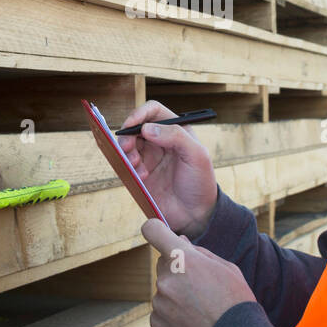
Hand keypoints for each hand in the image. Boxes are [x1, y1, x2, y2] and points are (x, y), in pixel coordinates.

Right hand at [118, 99, 217, 237]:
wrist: (195, 215)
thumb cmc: (201, 183)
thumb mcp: (197, 156)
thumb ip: (176, 137)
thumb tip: (147, 128)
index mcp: (175, 130)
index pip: (153, 111)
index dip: (140, 113)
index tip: (131, 124)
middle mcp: (160, 141)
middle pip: (135, 127)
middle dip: (128, 135)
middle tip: (128, 148)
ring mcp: (149, 157)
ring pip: (127, 145)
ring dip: (126, 152)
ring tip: (136, 165)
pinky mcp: (140, 174)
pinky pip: (126, 164)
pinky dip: (128, 168)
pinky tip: (142, 177)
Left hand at [141, 218, 256, 326]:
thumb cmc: (236, 302)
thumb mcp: (226, 268)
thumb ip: (199, 252)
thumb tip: (179, 241)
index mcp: (183, 259)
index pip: (153, 231)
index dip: (156, 230)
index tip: (160, 234)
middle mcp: (166, 279)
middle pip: (163, 264)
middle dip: (177, 270)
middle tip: (200, 286)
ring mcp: (160, 303)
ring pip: (164, 290)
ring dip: (176, 295)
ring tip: (201, 309)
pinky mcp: (157, 324)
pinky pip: (161, 312)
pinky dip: (173, 315)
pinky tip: (193, 322)